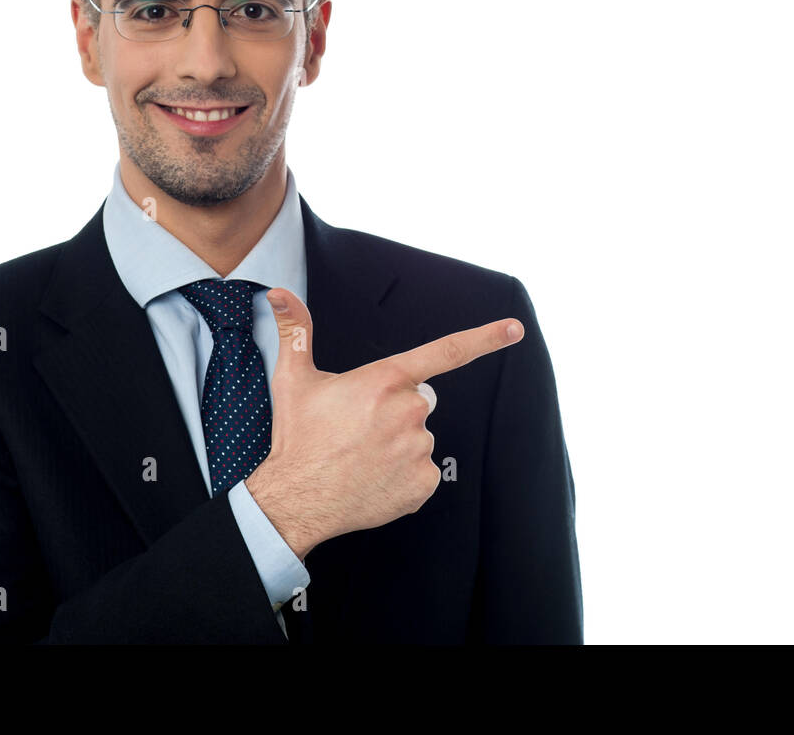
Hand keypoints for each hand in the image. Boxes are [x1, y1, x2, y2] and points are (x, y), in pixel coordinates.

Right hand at [243, 287, 523, 558]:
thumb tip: (278, 293)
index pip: (446, 351)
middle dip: (398, 407)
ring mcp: (419, 450)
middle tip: (360, 425)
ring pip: (420, 435)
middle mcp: (409, 412)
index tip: (515, 329)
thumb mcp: (294, 380)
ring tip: (362, 454)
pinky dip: (405, 474)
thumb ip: (296, 331)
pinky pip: (425, 470)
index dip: (485, 338)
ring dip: (399, 442)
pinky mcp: (424, 483)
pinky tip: (375, 476)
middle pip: (420, 399)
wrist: (295, 500)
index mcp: (385, 380)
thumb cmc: (297, 438)